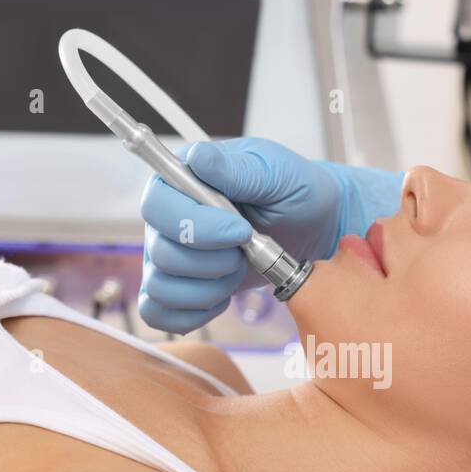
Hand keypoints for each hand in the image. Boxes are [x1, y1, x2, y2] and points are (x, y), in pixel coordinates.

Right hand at [138, 137, 402, 333]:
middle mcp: (167, 217)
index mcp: (182, 178)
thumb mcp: (277, 173)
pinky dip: (194, 313)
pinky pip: (160, 312)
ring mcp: (169, 254)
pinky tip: (223, 297)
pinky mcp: (178, 286)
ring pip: (160, 287)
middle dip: (211, 261)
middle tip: (247, 250)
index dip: (195, 226)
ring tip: (239, 270)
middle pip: (160, 252)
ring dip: (207, 289)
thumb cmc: (294, 192)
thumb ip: (238, 170)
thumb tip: (199, 158)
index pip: (158, 206)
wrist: (313, 228)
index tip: (241, 230)